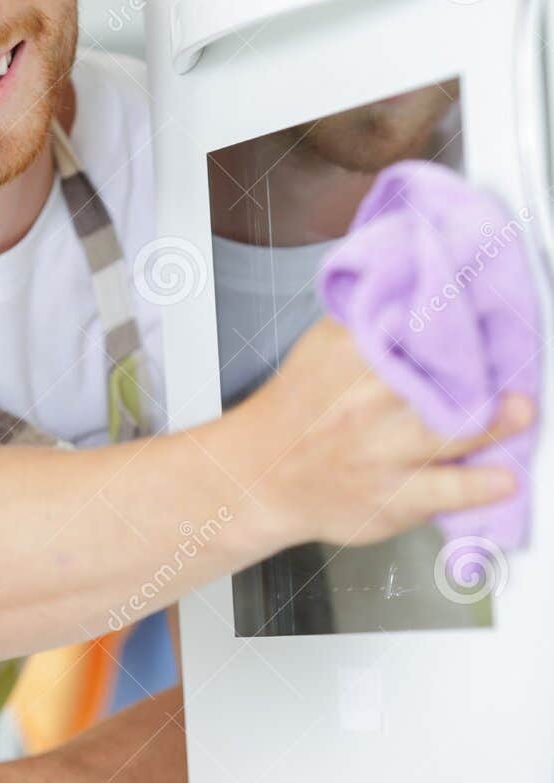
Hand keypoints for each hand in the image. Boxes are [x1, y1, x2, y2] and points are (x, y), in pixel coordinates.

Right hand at [237, 316, 533, 547]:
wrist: (261, 476)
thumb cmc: (298, 412)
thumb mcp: (322, 348)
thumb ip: (367, 318)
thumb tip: (418, 284)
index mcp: (351, 357)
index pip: (413, 327)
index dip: (455, 320)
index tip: (487, 310)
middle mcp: (365, 404)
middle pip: (438, 380)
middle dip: (481, 372)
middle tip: (514, 366)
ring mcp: (379, 453)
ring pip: (448, 435)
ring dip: (493, 424)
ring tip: (521, 412)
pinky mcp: (390, 498)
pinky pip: (444, 491)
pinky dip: (478, 486)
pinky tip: (503, 479)